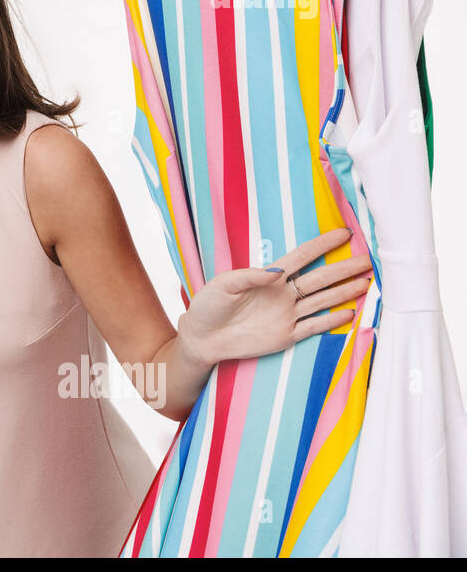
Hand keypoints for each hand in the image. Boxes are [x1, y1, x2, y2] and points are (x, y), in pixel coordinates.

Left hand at [177, 227, 372, 369]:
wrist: (202, 338)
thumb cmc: (209, 306)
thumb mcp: (223, 285)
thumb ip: (249, 276)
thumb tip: (276, 270)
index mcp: (268, 276)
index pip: (302, 257)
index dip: (323, 245)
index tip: (345, 234)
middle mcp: (283, 293)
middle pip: (320, 278)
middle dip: (344, 268)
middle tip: (369, 261)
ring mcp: (287, 314)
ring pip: (322, 300)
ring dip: (345, 292)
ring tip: (367, 283)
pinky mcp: (286, 335)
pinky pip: (313, 326)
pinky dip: (331, 320)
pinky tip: (350, 313)